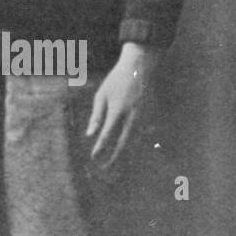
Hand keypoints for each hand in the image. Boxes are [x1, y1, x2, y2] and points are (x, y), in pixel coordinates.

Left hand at [85, 42, 160, 166]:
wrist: (139, 67)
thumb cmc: (116, 80)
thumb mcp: (101, 95)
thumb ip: (96, 116)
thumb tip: (90, 135)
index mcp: (117, 110)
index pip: (107, 134)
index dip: (100, 147)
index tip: (93, 157)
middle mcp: (131, 116)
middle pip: (123, 142)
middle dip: (114, 157)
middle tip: (105, 169)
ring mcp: (140, 116)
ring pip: (131, 139)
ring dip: (123, 152)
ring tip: (114, 163)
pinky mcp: (145, 114)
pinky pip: (136, 133)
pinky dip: (130, 142)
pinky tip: (123, 148)